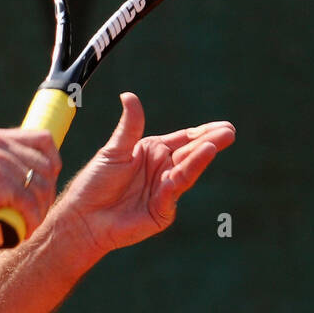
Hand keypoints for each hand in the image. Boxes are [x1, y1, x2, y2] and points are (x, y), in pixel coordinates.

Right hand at [0, 128, 61, 247]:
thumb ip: (11, 164)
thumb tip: (50, 167)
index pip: (44, 140)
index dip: (52, 164)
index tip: (44, 187)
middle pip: (46, 167)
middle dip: (47, 195)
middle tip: (36, 214)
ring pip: (41, 186)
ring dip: (40, 211)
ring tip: (29, 223)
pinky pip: (29, 202)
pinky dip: (32, 220)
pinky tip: (24, 229)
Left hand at [56, 92, 234, 259]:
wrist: (83, 217)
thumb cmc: (95, 182)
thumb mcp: (114, 150)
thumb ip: (129, 126)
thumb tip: (129, 95)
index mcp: (152, 152)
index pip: (183, 139)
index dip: (202, 133)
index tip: (223, 126)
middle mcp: (162, 170)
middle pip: (189, 154)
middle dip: (209, 143)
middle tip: (229, 132)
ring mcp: (164, 191)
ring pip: (186, 171)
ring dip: (201, 158)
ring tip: (216, 144)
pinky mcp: (162, 211)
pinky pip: (174, 191)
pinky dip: (184, 177)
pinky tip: (194, 166)